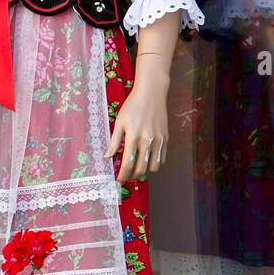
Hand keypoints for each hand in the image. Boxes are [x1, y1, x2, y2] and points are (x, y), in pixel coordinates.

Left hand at [105, 67, 169, 184]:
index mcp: (133, 137)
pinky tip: (147, 160)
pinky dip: (154, 163)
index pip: (128, 164)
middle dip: (132, 177)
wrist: (152, 93)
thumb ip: (114, 141)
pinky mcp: (166, 138)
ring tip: (137, 169)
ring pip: (154, 167)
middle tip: (126, 176)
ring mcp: (158, 140)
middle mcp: (147, 141)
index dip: (122, 176)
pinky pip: (162, 158)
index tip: (118, 181)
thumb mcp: (119, 122)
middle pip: (141, 169)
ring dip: (144, 172)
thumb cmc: (132, 105)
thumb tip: (107, 157)